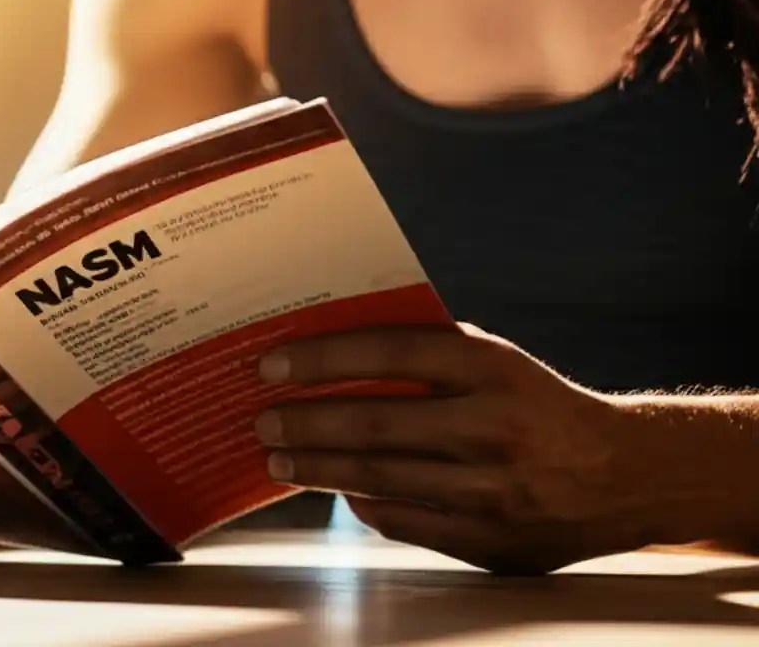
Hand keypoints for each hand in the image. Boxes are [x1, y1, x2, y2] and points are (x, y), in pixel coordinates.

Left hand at [254, 323, 678, 574]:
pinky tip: (339, 491)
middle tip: (262, 421)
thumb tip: (332, 347)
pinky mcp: (491, 541)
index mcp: (491, 368)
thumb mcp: (496, 362)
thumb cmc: (539, 406)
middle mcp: (491, 427)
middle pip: (374, 423)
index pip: (388, 353)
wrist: (625, 475)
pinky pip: (405, 522)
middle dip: (304, 422)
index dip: (321, 358)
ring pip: (380, 478)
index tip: (270, 365)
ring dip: (318, 468)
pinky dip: (364, 505)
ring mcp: (492, 490)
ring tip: (279, 461)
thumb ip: (428, 355)